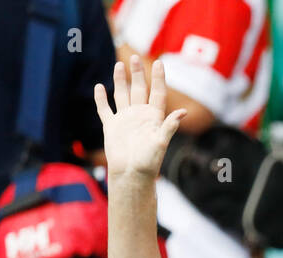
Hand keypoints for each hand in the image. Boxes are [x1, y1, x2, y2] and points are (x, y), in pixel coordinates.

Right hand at [93, 56, 186, 181]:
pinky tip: (99, 87)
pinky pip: (105, 109)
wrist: (131, 175)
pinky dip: (101, 99)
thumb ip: (169, 126)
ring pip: (122, 95)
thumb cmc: (148, 162)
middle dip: (138, 74)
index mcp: (153, 118)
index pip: (157, 93)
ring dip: (121, 81)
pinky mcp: (112, 127)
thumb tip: (183, 112)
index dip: (158, 78)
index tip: (159, 63)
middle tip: (135, 57)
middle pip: (139, 89)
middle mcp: (139, 116)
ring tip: (119, 65)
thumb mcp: (161, 143)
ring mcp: (125, 120)